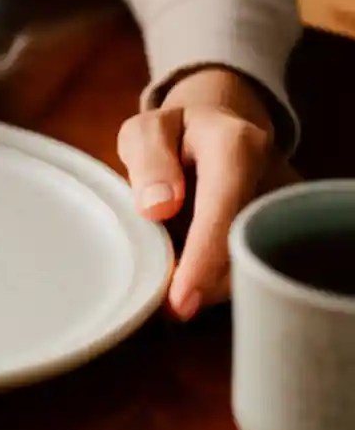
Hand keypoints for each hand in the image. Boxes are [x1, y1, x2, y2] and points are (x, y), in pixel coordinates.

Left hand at [117, 67, 281, 319]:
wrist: (221, 126)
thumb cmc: (175, 132)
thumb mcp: (146, 132)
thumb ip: (147, 160)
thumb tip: (157, 208)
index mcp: (235, 147)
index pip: (223, 209)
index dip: (203, 258)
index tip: (180, 299)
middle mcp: (270, 176)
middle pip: (244, 247)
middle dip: (206, 284)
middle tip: (169, 303)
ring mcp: (282, 206)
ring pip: (253, 264)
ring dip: (212, 284)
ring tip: (176, 283)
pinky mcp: (283, 227)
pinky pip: (255, 264)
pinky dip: (221, 279)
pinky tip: (194, 277)